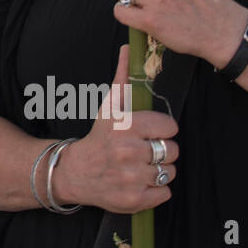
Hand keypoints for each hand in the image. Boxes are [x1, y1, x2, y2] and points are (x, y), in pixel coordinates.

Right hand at [51, 46, 178, 214]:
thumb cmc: (98, 137)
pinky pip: (165, 193)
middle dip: (161, 151)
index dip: (162, 129)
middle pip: (172, 150)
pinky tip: (139, 182)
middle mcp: (127, 151)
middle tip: (143, 150)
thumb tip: (129, 47)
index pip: (170, 127)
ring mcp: (131, 177)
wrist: (74, 172)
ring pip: (170, 172)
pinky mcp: (134, 200)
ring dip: (159, 170)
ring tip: (140, 166)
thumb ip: (123, 78)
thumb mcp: (108, 107)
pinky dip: (156, 190)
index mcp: (125, 126)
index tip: (149, 132)